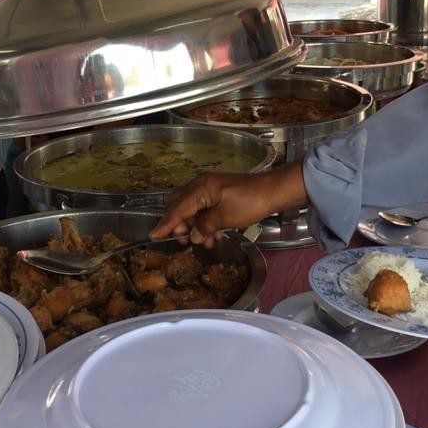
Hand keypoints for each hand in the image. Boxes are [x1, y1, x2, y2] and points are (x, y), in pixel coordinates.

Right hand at [151, 162, 307, 246]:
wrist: (274, 191)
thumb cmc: (249, 203)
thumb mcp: (225, 218)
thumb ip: (205, 227)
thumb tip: (194, 236)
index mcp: (200, 188)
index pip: (176, 209)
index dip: (165, 224)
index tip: (153, 236)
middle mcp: (201, 185)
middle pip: (179, 205)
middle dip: (180, 224)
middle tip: (186, 241)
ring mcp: (211, 187)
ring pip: (193, 208)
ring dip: (195, 226)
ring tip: (206, 242)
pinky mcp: (220, 192)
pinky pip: (205, 208)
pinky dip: (206, 221)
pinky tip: (215, 235)